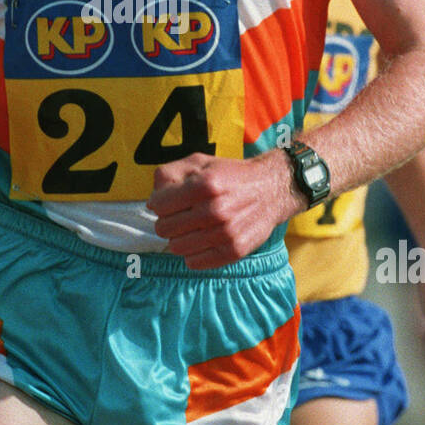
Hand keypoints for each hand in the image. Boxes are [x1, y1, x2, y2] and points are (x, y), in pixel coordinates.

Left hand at [147, 152, 293, 268]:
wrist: (272, 189)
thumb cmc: (231, 175)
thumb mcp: (200, 162)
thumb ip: (170, 174)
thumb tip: (152, 201)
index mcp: (204, 185)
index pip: (158, 205)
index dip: (159, 203)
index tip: (168, 202)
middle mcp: (214, 210)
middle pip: (164, 228)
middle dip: (167, 220)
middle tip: (181, 215)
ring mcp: (225, 233)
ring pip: (176, 247)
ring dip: (179, 238)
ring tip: (192, 227)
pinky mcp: (233, 251)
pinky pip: (194, 263)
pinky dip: (192, 253)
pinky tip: (201, 240)